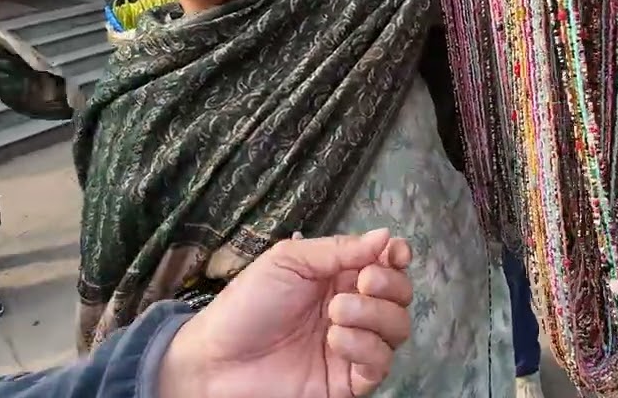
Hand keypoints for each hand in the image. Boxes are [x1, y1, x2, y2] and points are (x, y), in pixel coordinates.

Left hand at [158, 228, 413, 397]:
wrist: (218, 359)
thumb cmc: (247, 304)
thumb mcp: (289, 260)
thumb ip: (339, 249)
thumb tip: (386, 235)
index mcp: (340, 277)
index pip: (387, 264)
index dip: (397, 256)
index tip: (395, 253)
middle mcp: (354, 310)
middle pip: (400, 296)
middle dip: (389, 285)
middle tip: (362, 282)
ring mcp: (353, 347)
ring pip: (397, 329)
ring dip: (374, 315)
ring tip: (336, 313)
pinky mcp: (348, 382)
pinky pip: (379, 365)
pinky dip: (365, 347)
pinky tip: (335, 338)